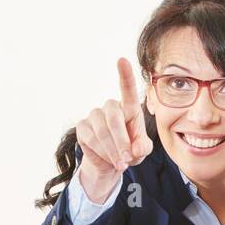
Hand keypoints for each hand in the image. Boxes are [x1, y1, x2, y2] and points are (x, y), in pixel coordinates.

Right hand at [74, 57, 154, 201]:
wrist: (110, 163)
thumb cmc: (130, 151)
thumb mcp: (141, 151)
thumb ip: (142, 147)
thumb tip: (134, 149)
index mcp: (129, 109)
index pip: (127, 89)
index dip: (125, 75)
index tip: (122, 60)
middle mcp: (110, 108)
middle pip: (114, 118)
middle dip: (121, 141)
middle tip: (127, 160)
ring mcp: (94, 116)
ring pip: (102, 131)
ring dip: (112, 150)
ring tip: (119, 163)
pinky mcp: (82, 127)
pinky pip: (90, 139)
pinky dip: (101, 152)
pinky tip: (106, 157)